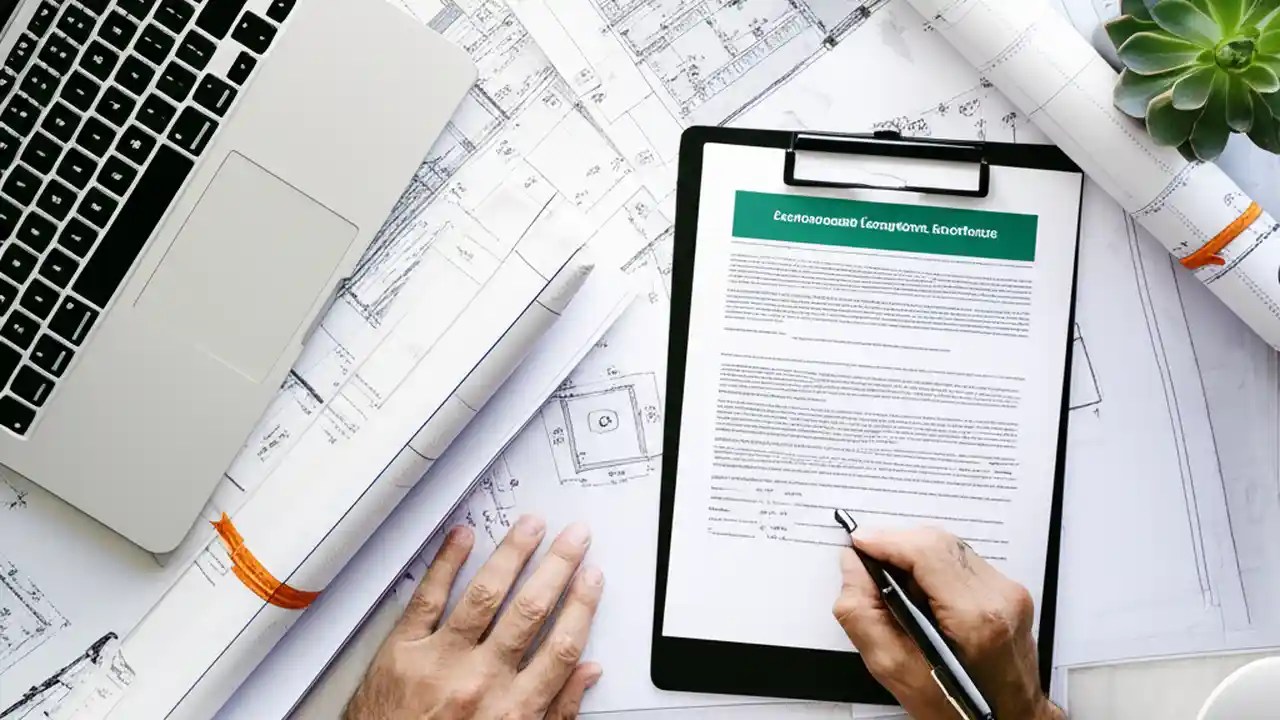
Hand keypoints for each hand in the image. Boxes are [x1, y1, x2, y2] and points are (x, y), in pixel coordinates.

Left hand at [345, 515, 603, 719]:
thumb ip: (556, 712)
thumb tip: (587, 673)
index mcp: (514, 711)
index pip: (560, 645)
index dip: (582, 605)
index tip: (591, 577)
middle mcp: (480, 682)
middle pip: (530, 611)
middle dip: (558, 566)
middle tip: (573, 537)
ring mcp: (440, 662)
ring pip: (484, 595)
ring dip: (512, 554)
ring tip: (530, 527)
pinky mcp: (401, 652)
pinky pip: (428, 598)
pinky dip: (446, 563)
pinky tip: (462, 538)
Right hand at [832, 527, 1063, 719]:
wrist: (1008, 719)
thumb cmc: (960, 707)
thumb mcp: (896, 670)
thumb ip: (863, 615)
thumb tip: (852, 568)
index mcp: (974, 618)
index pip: (927, 552)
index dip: (887, 540)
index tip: (859, 544)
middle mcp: (998, 596)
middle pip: (938, 542)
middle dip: (896, 544)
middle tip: (868, 562)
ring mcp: (1009, 591)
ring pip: (950, 547)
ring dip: (914, 554)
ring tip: (891, 579)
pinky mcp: (1009, 591)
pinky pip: (961, 561)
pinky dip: (933, 565)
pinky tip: (919, 589)